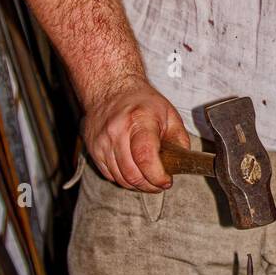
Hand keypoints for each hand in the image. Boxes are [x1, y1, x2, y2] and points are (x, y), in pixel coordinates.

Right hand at [82, 77, 189, 192]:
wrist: (110, 89)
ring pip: (121, 179)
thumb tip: (181, 164)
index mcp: (139, 120)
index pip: (145, 158)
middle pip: (132, 174)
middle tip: (160, 182)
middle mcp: (116, 132)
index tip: (166, 181)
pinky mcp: (93, 150)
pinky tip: (133, 170)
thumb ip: (179, 140)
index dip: (157, 176)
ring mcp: (102, 142)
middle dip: (150, 185)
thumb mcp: (169, 115)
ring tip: (148, 176)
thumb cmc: (142, 102)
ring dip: (137, 184)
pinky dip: (124, 179)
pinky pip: (110, 175)